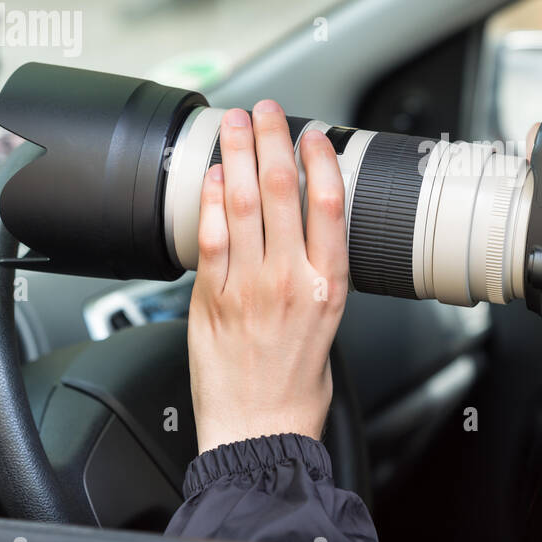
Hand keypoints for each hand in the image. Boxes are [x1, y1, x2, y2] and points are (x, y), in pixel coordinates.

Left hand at [187, 100, 348, 453]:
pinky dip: (213, 201)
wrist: (259, 431)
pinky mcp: (211, 300)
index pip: (328, 205)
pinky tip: (215, 176)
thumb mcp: (330, 325)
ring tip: (234, 125)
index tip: (312, 134)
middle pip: (283, 192)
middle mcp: (291, 280)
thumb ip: (315, 277)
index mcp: (328, 286)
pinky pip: (211, 239)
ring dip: (238, 156)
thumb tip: (302, 236)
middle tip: (266, 111)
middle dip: (272, 140)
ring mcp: (248, 288)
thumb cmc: (296, 386)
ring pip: (245, 205)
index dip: (319, 160)